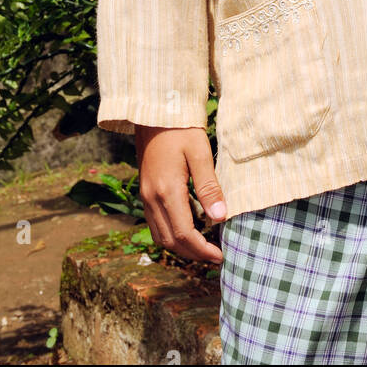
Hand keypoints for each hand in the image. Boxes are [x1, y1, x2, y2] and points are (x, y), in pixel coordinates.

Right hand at [135, 124, 226, 263]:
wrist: (155, 111)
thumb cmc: (181, 128)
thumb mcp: (200, 153)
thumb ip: (209, 186)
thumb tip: (220, 217)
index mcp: (166, 190)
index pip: (184, 234)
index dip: (202, 250)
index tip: (221, 256)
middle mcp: (151, 198)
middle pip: (170, 241)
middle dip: (193, 254)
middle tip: (215, 255)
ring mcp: (145, 195)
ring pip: (160, 235)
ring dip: (181, 247)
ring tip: (204, 246)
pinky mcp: (145, 191)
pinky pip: (155, 223)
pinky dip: (171, 234)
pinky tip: (189, 228)